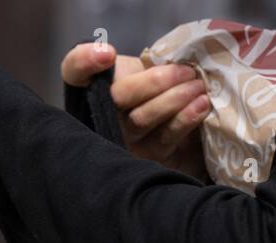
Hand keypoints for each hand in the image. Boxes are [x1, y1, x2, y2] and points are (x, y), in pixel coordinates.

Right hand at [62, 42, 209, 179]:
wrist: (182, 118)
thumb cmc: (161, 86)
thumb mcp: (148, 65)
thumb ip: (144, 62)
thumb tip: (165, 61)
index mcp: (97, 83)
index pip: (75, 70)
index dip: (84, 61)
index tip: (108, 54)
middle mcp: (102, 113)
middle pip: (119, 97)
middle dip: (156, 82)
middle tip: (187, 72)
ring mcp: (122, 137)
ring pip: (141, 118)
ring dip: (174, 99)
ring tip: (197, 86)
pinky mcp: (146, 156)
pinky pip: (164, 138)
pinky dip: (185, 119)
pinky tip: (201, 105)